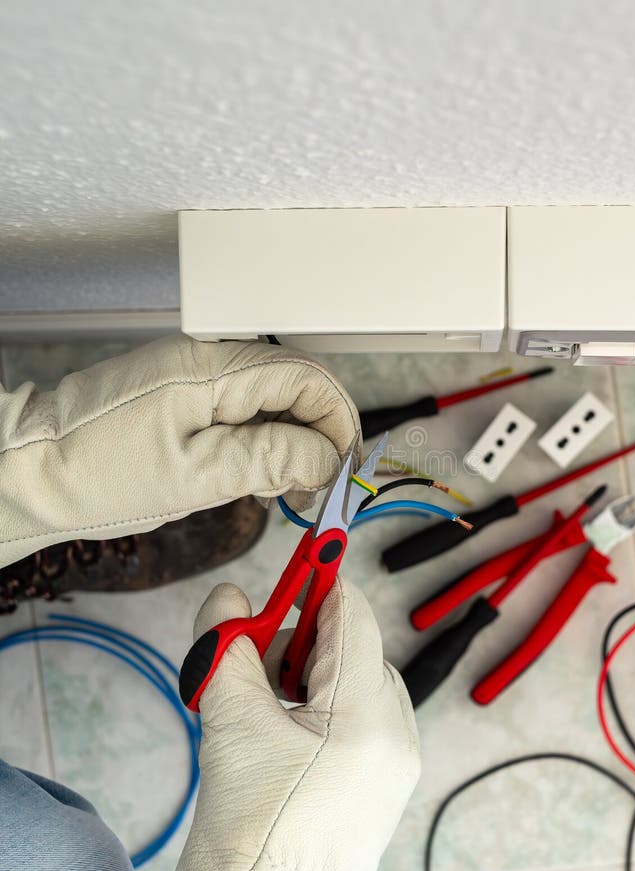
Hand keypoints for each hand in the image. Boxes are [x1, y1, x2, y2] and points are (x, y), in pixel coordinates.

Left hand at [0, 335, 357, 565]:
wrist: (32, 471)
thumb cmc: (96, 474)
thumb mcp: (196, 477)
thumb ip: (270, 459)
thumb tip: (326, 456)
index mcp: (211, 370)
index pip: (306, 378)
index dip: (337, 420)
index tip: (343, 466)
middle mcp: (206, 360)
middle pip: (295, 384)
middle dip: (317, 434)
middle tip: (317, 486)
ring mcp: (194, 373)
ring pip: (272, 398)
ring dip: (291, 440)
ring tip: (284, 488)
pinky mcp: (184, 392)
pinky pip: (243, 408)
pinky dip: (260, 440)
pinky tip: (254, 474)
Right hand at [169, 578, 420, 870]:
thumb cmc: (249, 841)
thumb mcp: (229, 725)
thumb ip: (227, 648)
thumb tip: (227, 598)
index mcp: (367, 718)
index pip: (352, 615)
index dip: (322, 577)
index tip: (306, 546)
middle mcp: (395, 735)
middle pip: (351, 644)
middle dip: (299, 634)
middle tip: (251, 651)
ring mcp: (394, 760)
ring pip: (351, 676)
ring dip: (303, 669)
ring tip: (259, 704)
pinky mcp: (382, 777)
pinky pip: (355, 711)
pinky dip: (316, 700)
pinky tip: (279, 727)